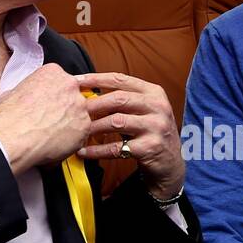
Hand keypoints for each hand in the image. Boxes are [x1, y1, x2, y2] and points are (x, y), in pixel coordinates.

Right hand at [0, 63, 90, 171]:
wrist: (13, 137)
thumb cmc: (10, 117)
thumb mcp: (14, 92)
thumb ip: (29, 91)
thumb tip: (26, 96)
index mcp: (53, 72)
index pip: (63, 80)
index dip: (57, 94)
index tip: (52, 103)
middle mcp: (70, 86)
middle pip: (75, 95)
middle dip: (68, 107)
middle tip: (55, 119)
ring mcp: (80, 106)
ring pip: (82, 114)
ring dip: (72, 123)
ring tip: (55, 133)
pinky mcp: (84, 126)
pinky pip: (83, 133)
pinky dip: (73, 140)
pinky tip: (58, 142)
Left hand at [76, 71, 183, 197]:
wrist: (170, 163)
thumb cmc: (149, 133)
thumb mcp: (144, 111)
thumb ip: (123, 100)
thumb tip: (87, 92)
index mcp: (154, 93)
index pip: (121, 80)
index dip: (96, 79)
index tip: (76, 82)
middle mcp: (158, 107)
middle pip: (118, 99)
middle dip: (92, 104)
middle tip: (73, 110)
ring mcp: (156, 127)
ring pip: (116, 122)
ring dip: (93, 127)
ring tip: (77, 132)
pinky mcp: (150, 148)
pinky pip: (117, 147)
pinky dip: (97, 150)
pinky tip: (84, 151)